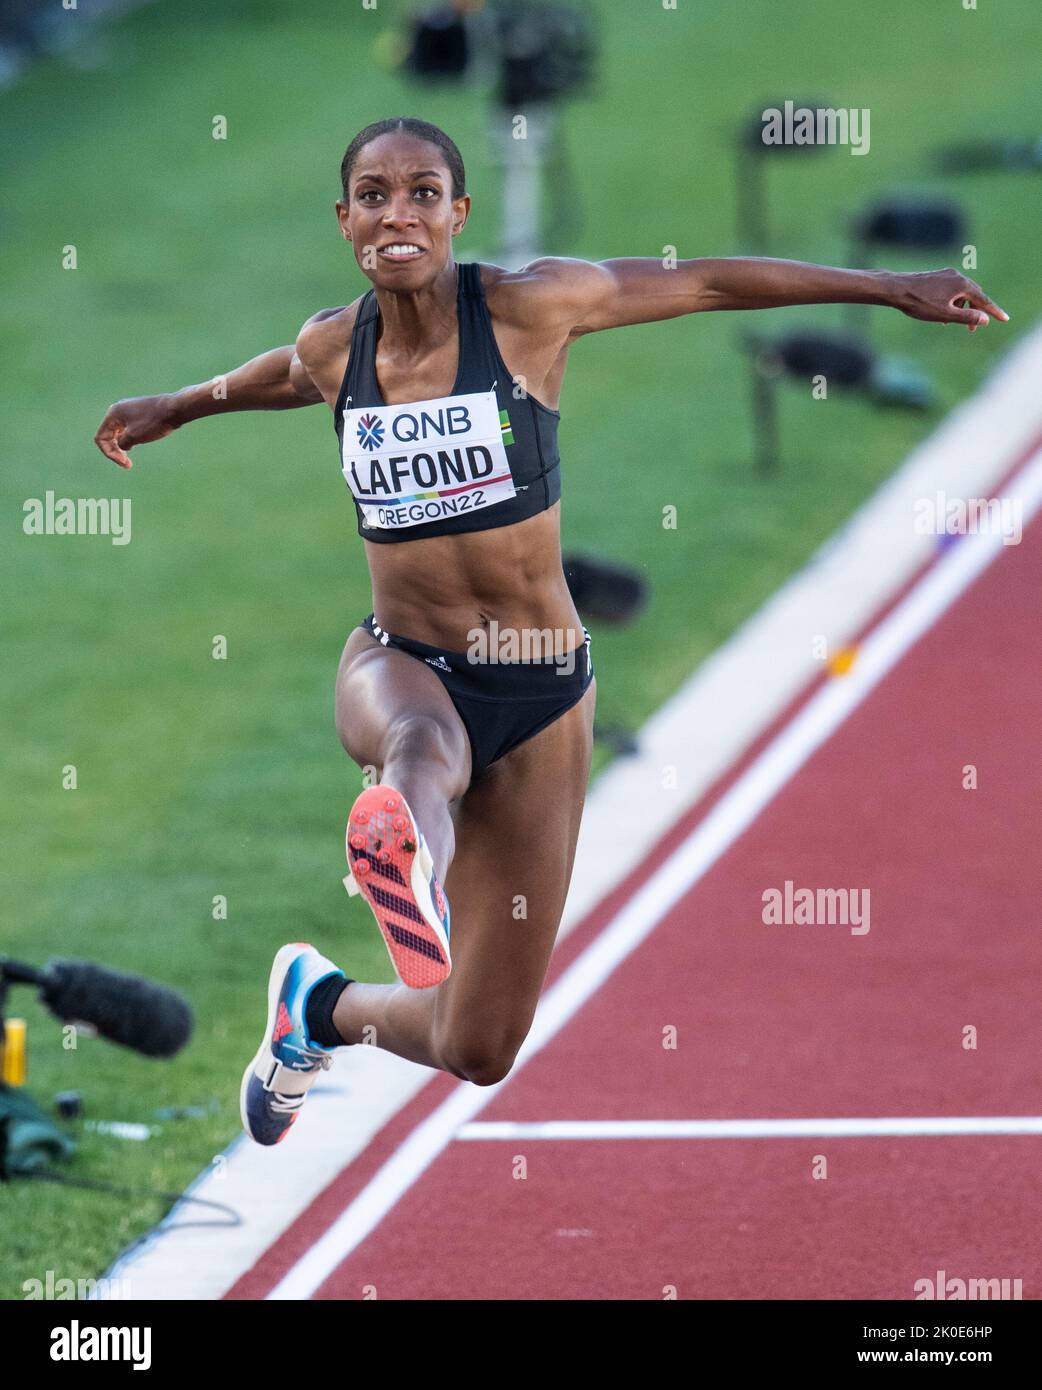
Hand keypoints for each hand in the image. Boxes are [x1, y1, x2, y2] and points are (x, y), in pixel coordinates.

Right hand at [93, 394, 179, 467]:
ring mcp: (128, 411)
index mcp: (113, 414)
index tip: (124, 463)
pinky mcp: (138, 414)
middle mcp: (118, 410)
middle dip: (115, 451)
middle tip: (127, 465)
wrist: (174, 409)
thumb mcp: (134, 436)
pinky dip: (128, 440)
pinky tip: (134, 447)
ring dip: (121, 447)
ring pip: (117, 433)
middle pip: (108, 435)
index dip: (109, 453)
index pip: (101, 437)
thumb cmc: (154, 422)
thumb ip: (123, 443)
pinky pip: (126, 429)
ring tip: (129, 459)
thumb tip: (122, 446)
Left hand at [893, 268, 1008, 332]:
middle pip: (974, 295)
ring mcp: (947, 274)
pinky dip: (953, 301)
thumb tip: (985, 319)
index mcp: (963, 285)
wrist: (896, 289)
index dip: (994, 311)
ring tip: (952, 323)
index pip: (984, 300)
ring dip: (962, 308)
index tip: (1005, 319)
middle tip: (973, 329)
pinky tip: (942, 312)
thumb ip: (967, 317)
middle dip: (975, 312)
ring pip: (961, 293)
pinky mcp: (937, 276)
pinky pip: (951, 290)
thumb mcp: (945, 315)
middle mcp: (957, 276)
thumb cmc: (919, 303)